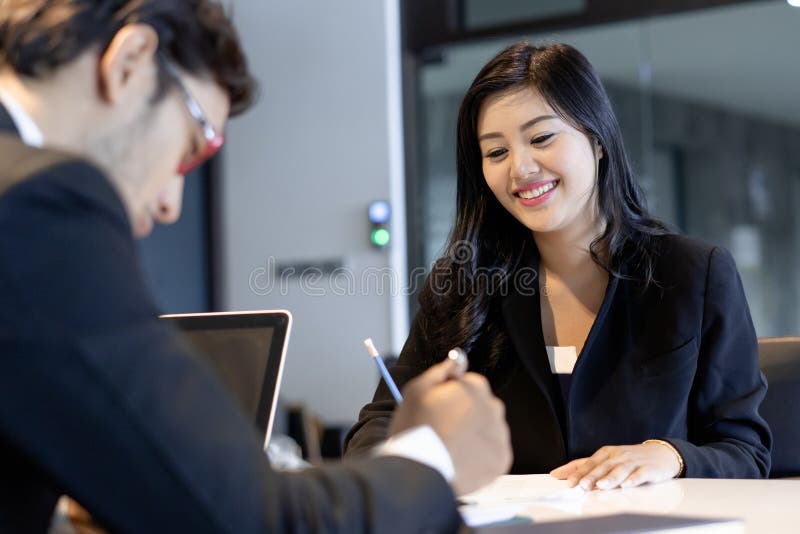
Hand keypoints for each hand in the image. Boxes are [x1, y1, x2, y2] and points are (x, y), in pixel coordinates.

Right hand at [389, 358, 511, 494]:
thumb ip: (442, 370)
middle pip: (482, 406)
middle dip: (466, 414)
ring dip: (474, 434)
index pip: (469, 384)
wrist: (421, 471)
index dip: (450, 395)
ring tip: (450, 446)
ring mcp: (500, 435)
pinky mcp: (501, 460)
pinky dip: (480, 456)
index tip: (438, 408)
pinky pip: (492, 452)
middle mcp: (494, 408)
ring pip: (487, 429)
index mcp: (476, 387)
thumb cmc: (416, 428)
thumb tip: (458, 359)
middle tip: (442, 428)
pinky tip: (460, 458)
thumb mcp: (418, 389)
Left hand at [550, 442, 680, 489]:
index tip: (568, 482)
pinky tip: (627, 484)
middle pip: (602, 467)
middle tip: (581, 485)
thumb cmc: (630, 458)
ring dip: (610, 478)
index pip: (589, 463)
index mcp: (606, 453)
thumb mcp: (606, 459)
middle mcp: (618, 456)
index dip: (578, 472)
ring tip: (601, 486)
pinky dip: (633, 479)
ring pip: (620, 470)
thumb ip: (584, 466)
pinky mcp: (647, 469)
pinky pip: (639, 474)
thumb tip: (559, 474)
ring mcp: (633, 462)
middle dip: (591, 476)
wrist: (661, 453)